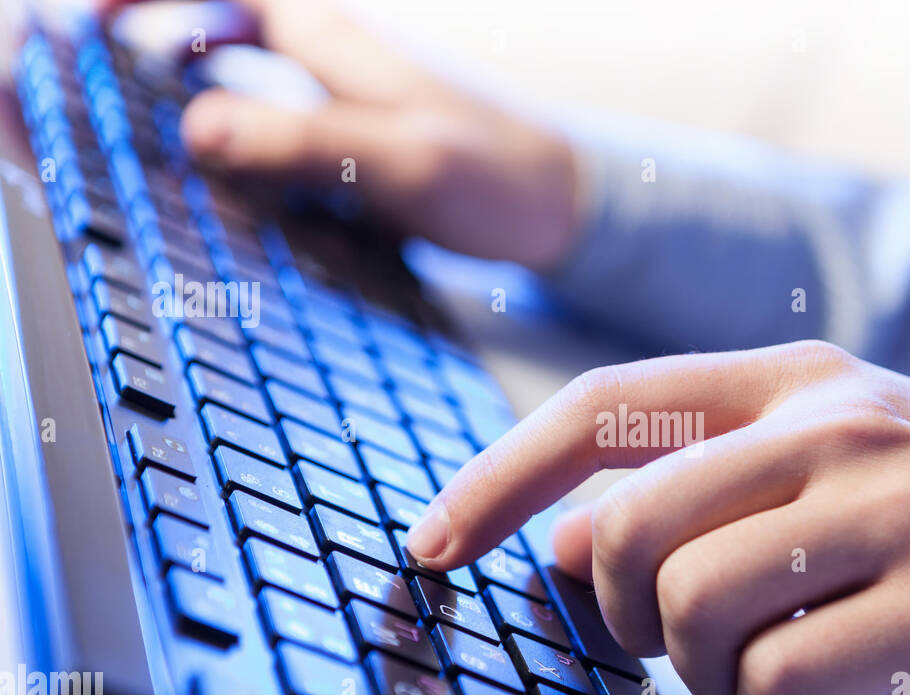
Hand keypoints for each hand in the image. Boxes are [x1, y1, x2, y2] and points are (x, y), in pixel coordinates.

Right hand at [97, 0, 580, 269]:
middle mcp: (335, 59)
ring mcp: (347, 100)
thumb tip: (197, 123)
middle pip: (226, 21)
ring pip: (250, 69)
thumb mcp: (396, 160)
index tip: (93, 15)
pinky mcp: (362, 143)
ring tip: (146, 110)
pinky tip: (231, 166)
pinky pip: (281, 118)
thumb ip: (302, 140)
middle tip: (101, 60)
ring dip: (196, 78)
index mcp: (334, 43)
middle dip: (159, 29)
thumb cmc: (497, 176)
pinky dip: (242, 128)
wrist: (564, 208)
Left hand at [408, 341, 909, 694]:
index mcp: (804, 383)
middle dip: (624, 614)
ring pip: (692, 611)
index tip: (434, 542)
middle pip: (628, 530)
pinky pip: (778, 686)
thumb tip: (569, 538)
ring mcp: (891, 509)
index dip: (500, 476)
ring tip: (788, 670)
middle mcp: (838, 427)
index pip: (607, 409)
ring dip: (714, 673)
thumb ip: (711, 490)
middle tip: (681, 643)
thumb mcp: (843, 470)